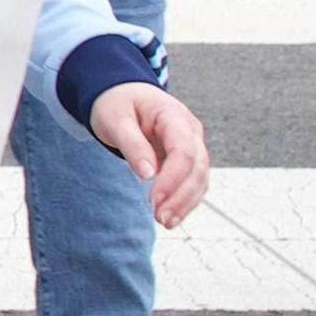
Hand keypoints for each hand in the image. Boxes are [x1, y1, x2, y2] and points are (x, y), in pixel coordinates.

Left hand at [87, 81, 210, 226]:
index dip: (172, 179)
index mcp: (174, 115)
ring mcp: (192, 144)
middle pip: (197, 168)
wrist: (122, 94)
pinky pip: (192, 181)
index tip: (154, 200)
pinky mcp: (186, 158)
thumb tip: (147, 174)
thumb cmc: (117, 103)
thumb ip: (132, 145)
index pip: (184, 151)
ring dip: (185, 202)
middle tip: (159, 217)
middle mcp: (190, 130)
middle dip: (181, 196)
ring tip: (165, 222)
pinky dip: (184, 199)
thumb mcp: (116, 120)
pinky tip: (171, 215)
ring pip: (200, 178)